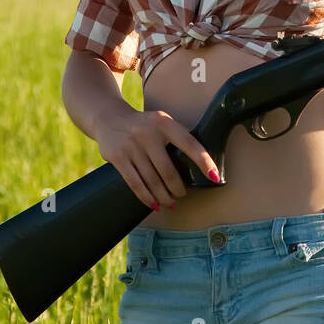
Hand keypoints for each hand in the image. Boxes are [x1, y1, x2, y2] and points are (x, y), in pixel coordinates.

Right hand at [94, 105, 219, 211]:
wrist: (109, 118)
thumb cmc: (145, 126)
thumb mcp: (162, 123)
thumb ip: (177, 138)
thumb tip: (200, 166)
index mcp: (165, 123)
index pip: (189, 144)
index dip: (204, 161)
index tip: (214, 176)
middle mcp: (148, 133)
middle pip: (168, 170)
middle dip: (178, 188)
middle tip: (182, 195)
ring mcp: (131, 146)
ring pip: (152, 180)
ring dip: (164, 196)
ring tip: (171, 203)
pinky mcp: (118, 157)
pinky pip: (135, 183)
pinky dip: (146, 197)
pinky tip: (154, 204)